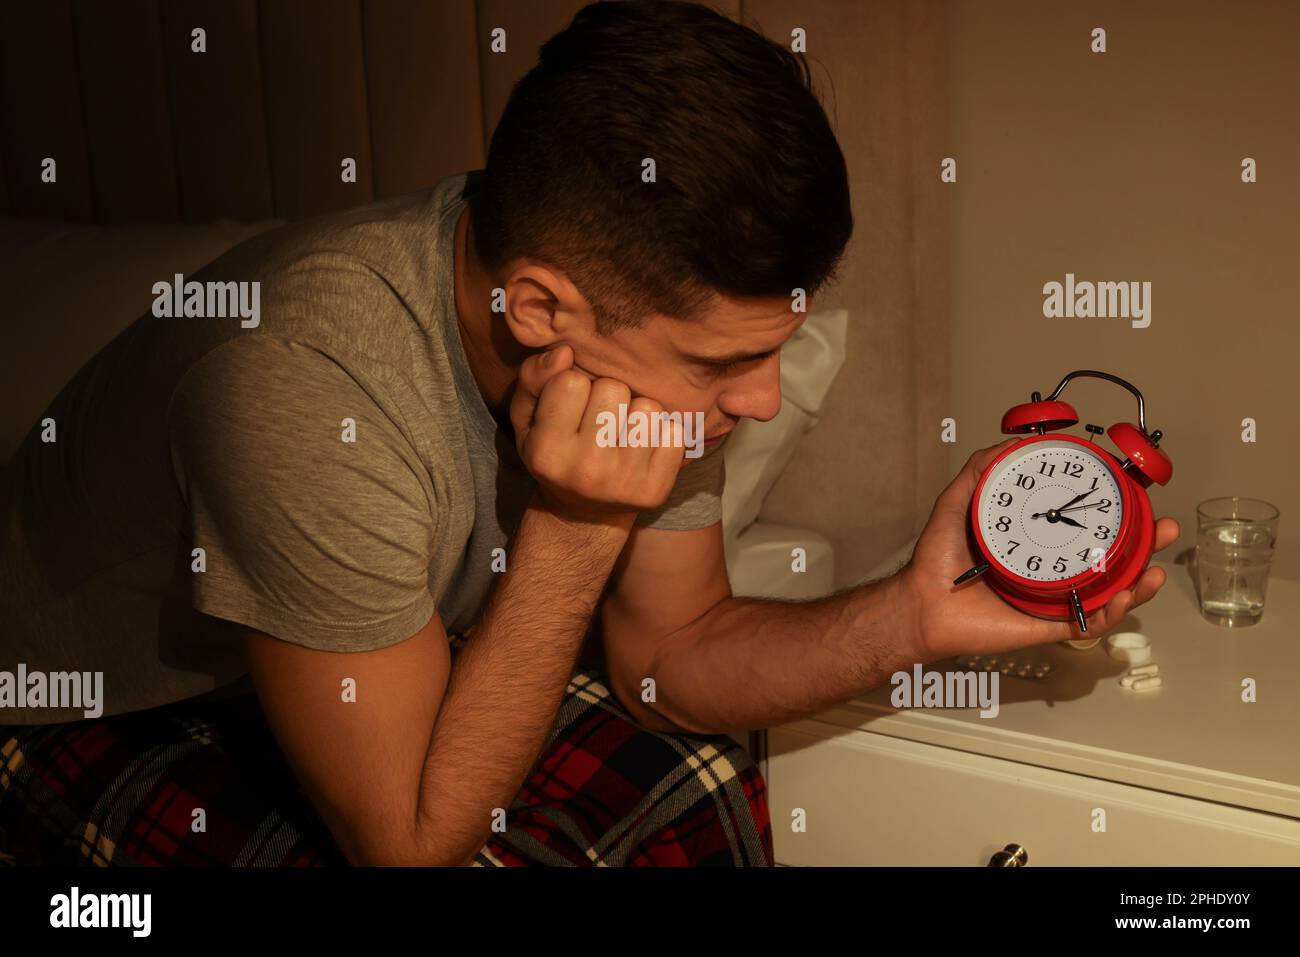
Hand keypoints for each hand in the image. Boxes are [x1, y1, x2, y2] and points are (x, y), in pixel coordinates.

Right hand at [509, 345, 685, 521]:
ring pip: (648, 408)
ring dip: (637, 412)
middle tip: (600, 419)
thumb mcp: (528, 419)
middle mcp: (585, 470)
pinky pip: (674, 432)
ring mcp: (624, 482)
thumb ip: (534, 378)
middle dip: (609, 396)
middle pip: (614, 389)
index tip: (571, 407)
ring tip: (623, 431)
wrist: (585, 515)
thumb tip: (565, 352)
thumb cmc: (556, 453)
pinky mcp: (655, 490)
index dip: (574, 386)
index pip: (572, 381)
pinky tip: (645, 448)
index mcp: (547, 452)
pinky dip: (662, 434)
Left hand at [899, 439, 1180, 660]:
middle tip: (1165, 528)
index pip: (1086, 525)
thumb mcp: (957, 503)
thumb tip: (1011, 441)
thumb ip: (980, 471)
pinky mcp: (1049, 626)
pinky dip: (1110, 613)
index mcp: (1038, 541)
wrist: (922, 603)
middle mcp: (1052, 569)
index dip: (1117, 513)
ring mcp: (1054, 599)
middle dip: (1145, 546)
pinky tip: (1122, 596)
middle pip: (1110, 559)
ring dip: (1138, 583)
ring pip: (1109, 593)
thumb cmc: (937, 558)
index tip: (1138, 493)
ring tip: (1154, 569)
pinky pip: (1088, 622)